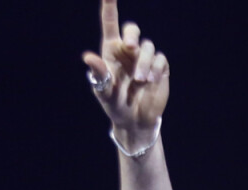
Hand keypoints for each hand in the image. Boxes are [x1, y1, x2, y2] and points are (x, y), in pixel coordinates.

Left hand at [82, 0, 168, 147]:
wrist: (135, 121)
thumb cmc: (115, 105)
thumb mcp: (104, 92)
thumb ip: (99, 74)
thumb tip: (87, 57)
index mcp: (111, 51)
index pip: (110, 23)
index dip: (110, 6)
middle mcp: (128, 51)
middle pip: (132, 29)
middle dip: (132, 35)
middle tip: (129, 47)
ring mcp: (145, 58)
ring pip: (147, 47)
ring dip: (143, 63)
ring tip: (140, 81)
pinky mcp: (159, 68)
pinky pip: (160, 59)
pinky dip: (155, 69)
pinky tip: (151, 81)